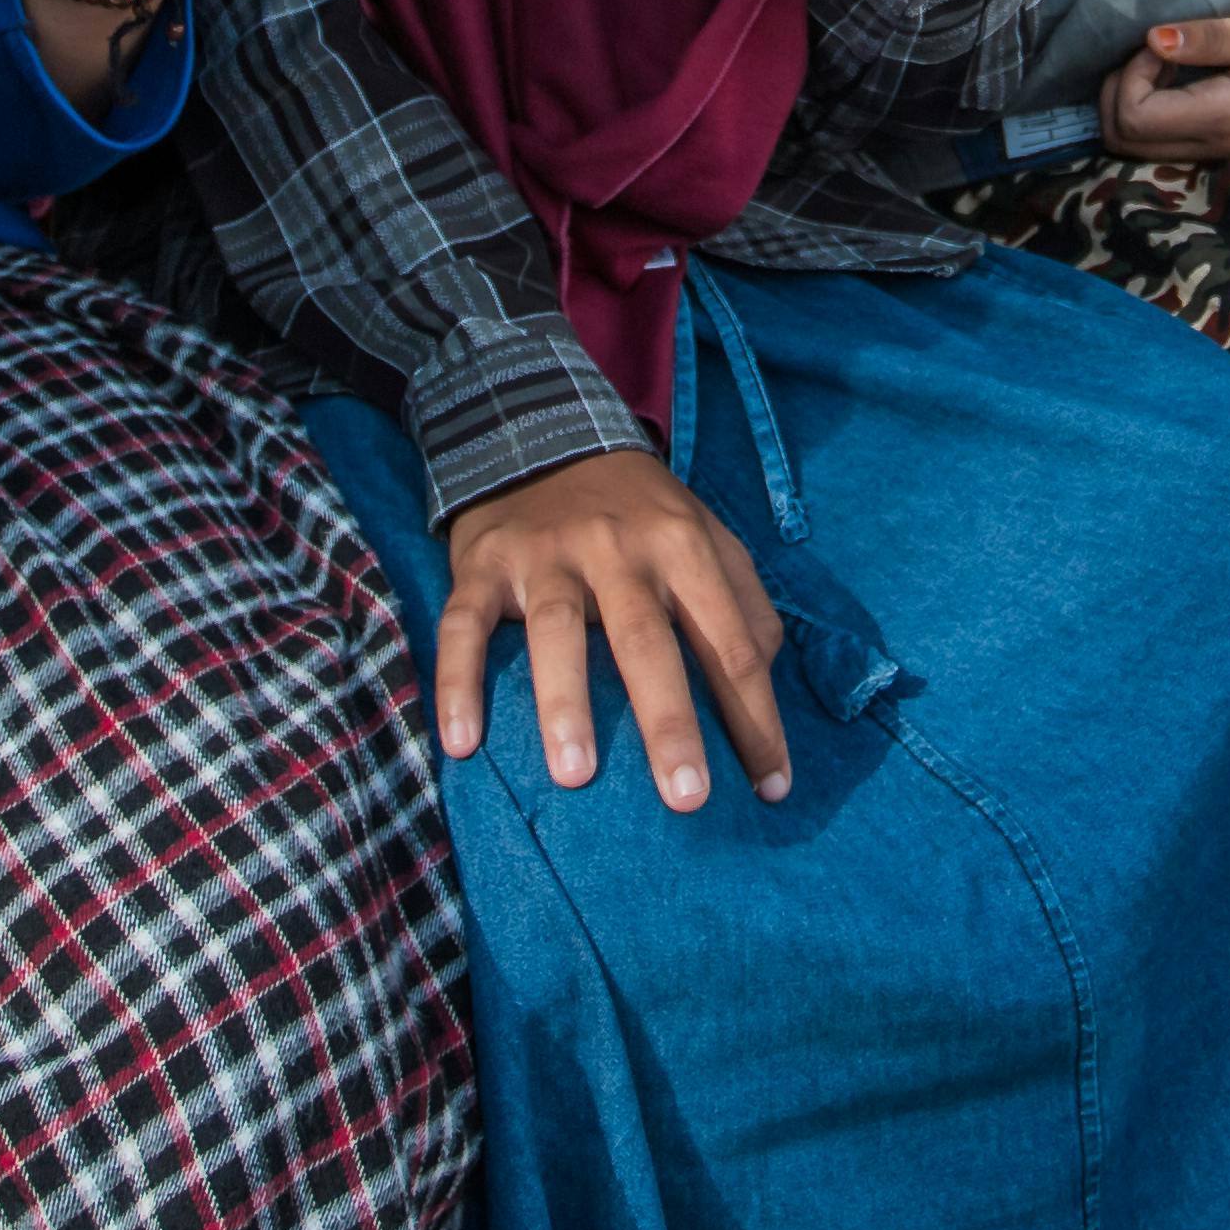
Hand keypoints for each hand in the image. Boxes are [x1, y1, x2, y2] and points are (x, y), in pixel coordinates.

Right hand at [438, 451, 791, 808]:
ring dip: (565, 702)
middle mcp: (617, 547)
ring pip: (556, 630)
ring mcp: (546, 554)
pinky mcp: (483, 562)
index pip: (728, 642)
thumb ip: (744, 603)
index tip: (771, 790)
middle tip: (687, 798)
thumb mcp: (706, 537)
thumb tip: (763, 679)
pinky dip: (459, 680)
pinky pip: (465, 625)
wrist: (544, 431)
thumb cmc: (639, 513)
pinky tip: (461, 742)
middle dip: (669, 721)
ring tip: (575, 777)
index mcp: (683, 546)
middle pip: (646, 640)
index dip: (754, 717)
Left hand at [1098, 7, 1229, 161]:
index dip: (1130, 74)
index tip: (1160, 44)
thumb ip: (1212, 39)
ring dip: (1132, 101)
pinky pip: (1159, 143)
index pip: (1134, 116)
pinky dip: (1149, 111)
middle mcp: (1211, 146)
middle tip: (1153, 53)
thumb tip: (1152, 39)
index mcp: (1222, 117)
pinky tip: (1177, 78)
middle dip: (1119, 91)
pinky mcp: (1217, 150)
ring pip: (1135, 147)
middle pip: (1122, 140)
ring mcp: (1213, 154)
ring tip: (1166, 63)